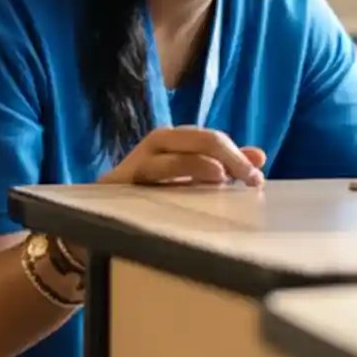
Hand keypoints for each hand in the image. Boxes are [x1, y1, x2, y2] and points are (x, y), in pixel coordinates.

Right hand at [99, 126, 266, 187]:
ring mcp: (133, 168)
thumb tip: (259, 156)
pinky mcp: (115, 190)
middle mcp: (153, 147)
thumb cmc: (153, 194)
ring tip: (221, 178)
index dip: (236, 155)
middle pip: (194, 141)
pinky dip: (163, 189)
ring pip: (168, 160)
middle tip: (250, 180)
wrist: (97, 218)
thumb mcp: (191, 177)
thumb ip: (224, 165)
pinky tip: (183, 198)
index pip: (210, 138)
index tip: (256, 178)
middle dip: (226, 157)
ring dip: (197, 167)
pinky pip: (141, 187)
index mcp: (173, 141)